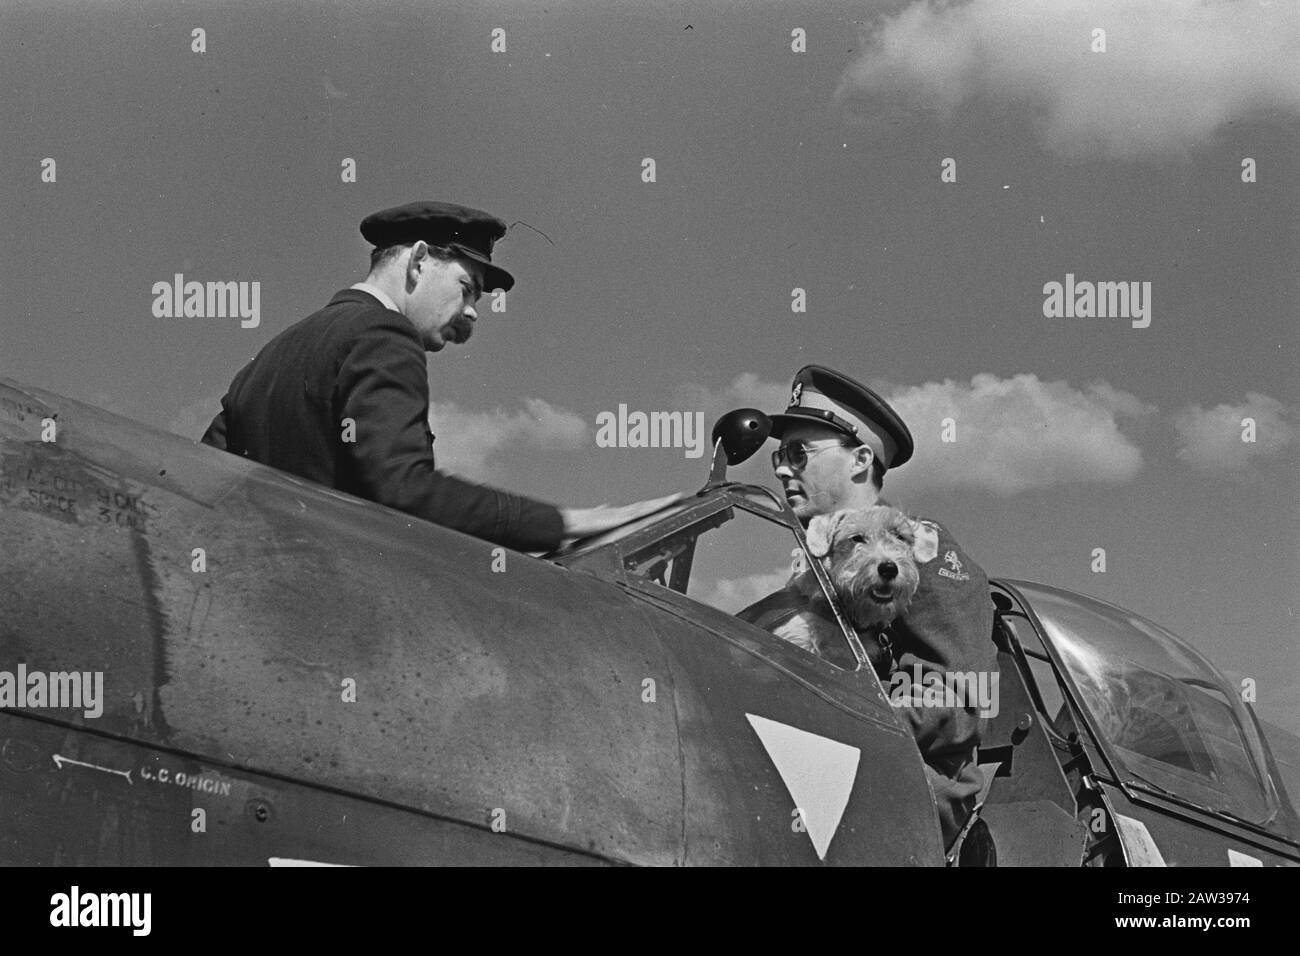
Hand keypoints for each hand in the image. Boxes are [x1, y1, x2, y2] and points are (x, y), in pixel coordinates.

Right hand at [560, 493, 684, 538]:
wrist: (571, 523)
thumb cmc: (579, 524)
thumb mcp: (593, 519)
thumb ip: (601, 512)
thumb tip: (605, 506)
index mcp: (618, 514)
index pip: (639, 508)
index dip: (652, 505)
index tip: (664, 501)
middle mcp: (623, 511)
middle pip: (647, 506)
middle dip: (662, 502)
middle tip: (677, 497)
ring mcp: (623, 514)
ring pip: (648, 507)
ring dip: (663, 503)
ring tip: (676, 498)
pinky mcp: (622, 517)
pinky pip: (644, 512)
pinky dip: (657, 507)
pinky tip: (666, 505)